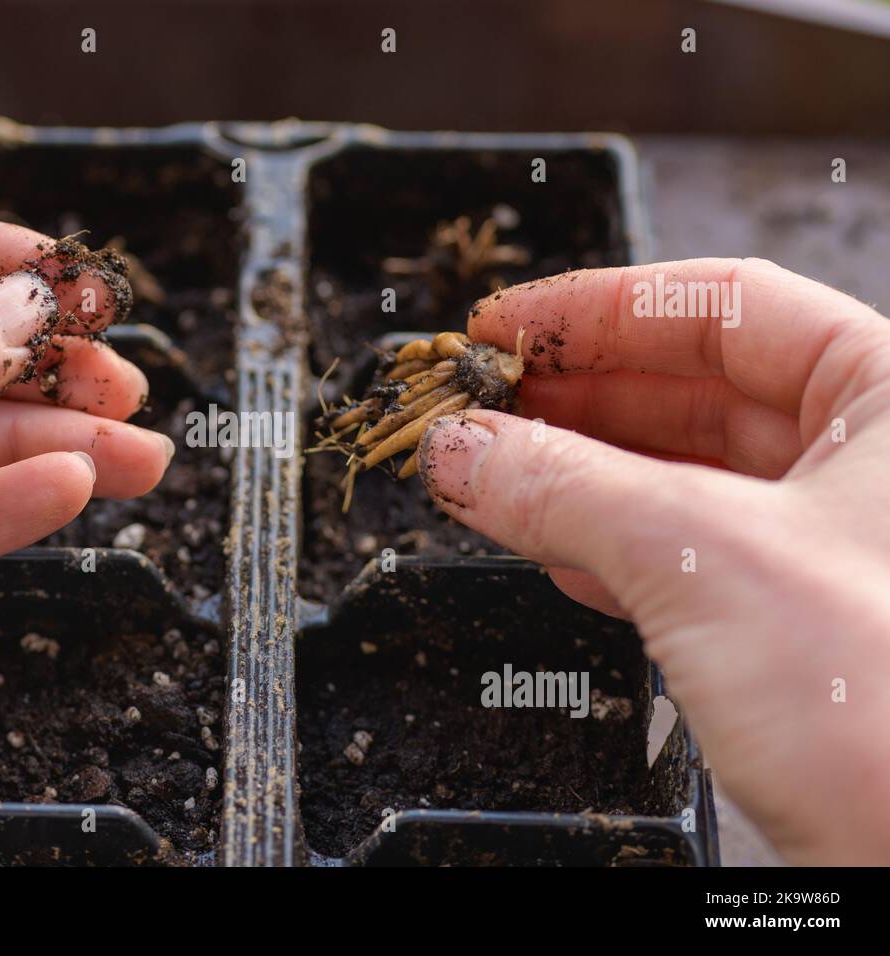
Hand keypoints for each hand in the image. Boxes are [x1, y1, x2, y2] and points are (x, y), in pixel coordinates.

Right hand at [418, 258, 889, 864]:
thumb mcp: (704, 559)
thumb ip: (564, 488)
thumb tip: (464, 448)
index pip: (725, 306)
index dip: (598, 309)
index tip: (504, 327)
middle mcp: (875, 461)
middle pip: (697, 388)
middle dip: (577, 396)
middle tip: (483, 403)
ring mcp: (837, 544)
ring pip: (685, 475)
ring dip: (580, 474)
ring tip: (493, 468)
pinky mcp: (801, 622)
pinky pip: (688, 553)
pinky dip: (610, 546)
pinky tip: (553, 549)